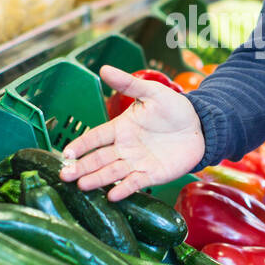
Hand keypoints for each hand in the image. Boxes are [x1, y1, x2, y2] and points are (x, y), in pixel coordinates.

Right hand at [58, 64, 206, 200]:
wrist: (200, 126)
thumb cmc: (174, 108)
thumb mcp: (151, 92)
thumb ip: (128, 84)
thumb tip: (104, 68)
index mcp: (121, 128)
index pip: (95, 137)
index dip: (81, 144)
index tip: (66, 153)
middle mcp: (125, 148)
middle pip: (98, 158)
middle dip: (81, 167)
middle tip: (64, 175)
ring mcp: (137, 163)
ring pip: (112, 172)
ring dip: (97, 179)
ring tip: (82, 186)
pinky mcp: (152, 175)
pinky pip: (135, 183)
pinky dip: (124, 190)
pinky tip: (112, 195)